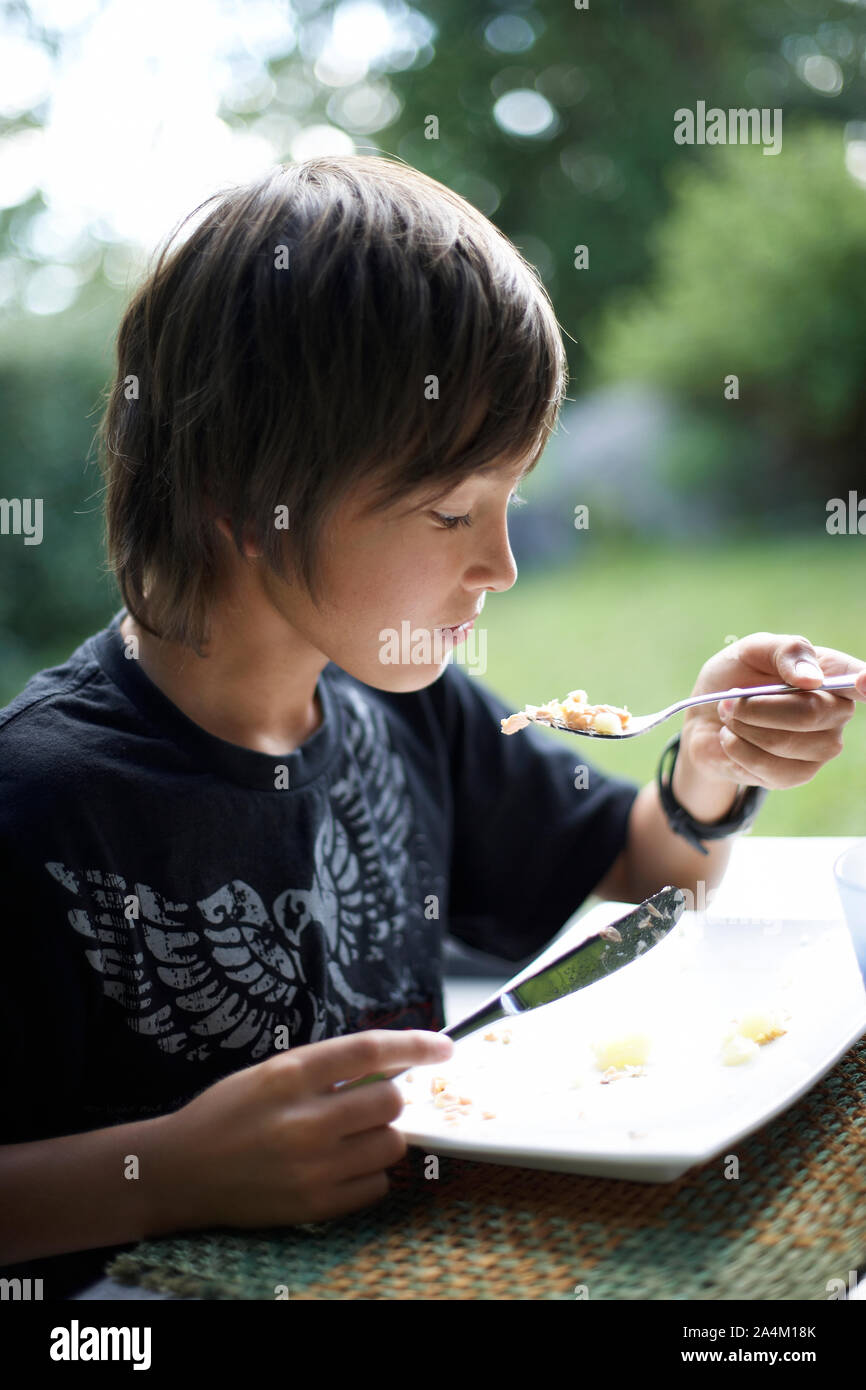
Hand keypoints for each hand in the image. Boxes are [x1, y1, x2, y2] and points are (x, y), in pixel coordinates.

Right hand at [148, 1029, 452, 1233]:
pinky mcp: (315, 1205)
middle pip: (391, 1102)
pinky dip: (370, 1174)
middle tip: (368, 1104)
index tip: (443, 1047)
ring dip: (381, 1137)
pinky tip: (343, 1166)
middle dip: (390, 1100)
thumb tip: (391, 1067)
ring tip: (350, 1137)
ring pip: (390, 1145)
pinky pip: (377, 1186)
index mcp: (290, 1075)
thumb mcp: (271, 1072)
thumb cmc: (228, 1113)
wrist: (181, 1171)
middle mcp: (304, 1120)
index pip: (370, 1051)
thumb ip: (327, 1068)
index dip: (415, 1045)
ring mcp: (311, 1167)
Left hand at [678, 633, 865, 791]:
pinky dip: (739, 749)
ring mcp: (821, 746)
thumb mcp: (751, 650)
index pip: (859, 679)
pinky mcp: (798, 774)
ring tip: (730, 716)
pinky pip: (771, 768)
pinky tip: (732, 738)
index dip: (864, 682)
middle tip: (730, 699)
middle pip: (811, 713)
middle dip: (757, 706)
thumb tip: (812, 678)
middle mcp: (836, 711)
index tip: (863, 681)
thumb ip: (784, 652)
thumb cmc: (735, 677)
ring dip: (744, 727)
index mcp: (831, 673)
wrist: (705, 718)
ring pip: (786, 742)